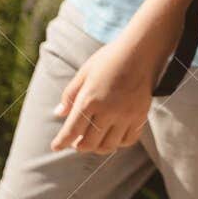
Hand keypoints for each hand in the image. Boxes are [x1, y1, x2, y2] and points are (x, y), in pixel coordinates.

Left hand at [50, 38, 154, 154]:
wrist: (141, 51)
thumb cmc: (109, 59)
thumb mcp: (84, 73)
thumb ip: (70, 95)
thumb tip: (59, 113)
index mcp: (89, 100)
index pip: (72, 130)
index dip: (61, 142)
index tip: (56, 146)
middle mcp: (108, 111)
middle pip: (89, 143)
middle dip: (79, 146)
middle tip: (76, 141)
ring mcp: (126, 115)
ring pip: (108, 146)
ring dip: (97, 147)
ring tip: (93, 140)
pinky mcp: (140, 116)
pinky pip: (128, 140)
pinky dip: (118, 143)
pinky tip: (113, 136)